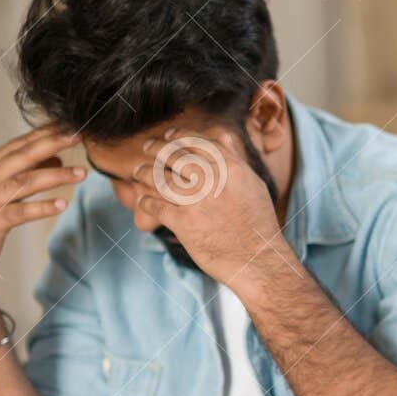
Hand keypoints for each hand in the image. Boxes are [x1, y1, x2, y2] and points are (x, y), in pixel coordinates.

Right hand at [0, 125, 84, 284]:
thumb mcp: (5, 188)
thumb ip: (29, 171)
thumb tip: (58, 157)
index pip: (22, 143)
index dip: (47, 132)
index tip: (72, 123)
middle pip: (24, 155)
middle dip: (53, 143)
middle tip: (79, 136)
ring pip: (25, 181)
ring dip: (56, 176)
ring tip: (82, 173)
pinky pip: (21, 212)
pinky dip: (42, 207)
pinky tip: (63, 204)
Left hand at [131, 128, 285, 288]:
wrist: (257, 260)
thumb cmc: (258, 223)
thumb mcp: (254, 185)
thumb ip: (236, 159)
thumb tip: (223, 135)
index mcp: (231, 168)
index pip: (196, 141)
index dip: (177, 136)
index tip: (168, 136)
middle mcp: (212, 180)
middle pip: (173, 155)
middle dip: (155, 148)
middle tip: (146, 147)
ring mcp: (195, 200)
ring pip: (158, 177)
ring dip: (144, 172)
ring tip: (138, 172)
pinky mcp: (182, 222)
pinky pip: (154, 205)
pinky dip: (145, 201)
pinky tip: (143, 201)